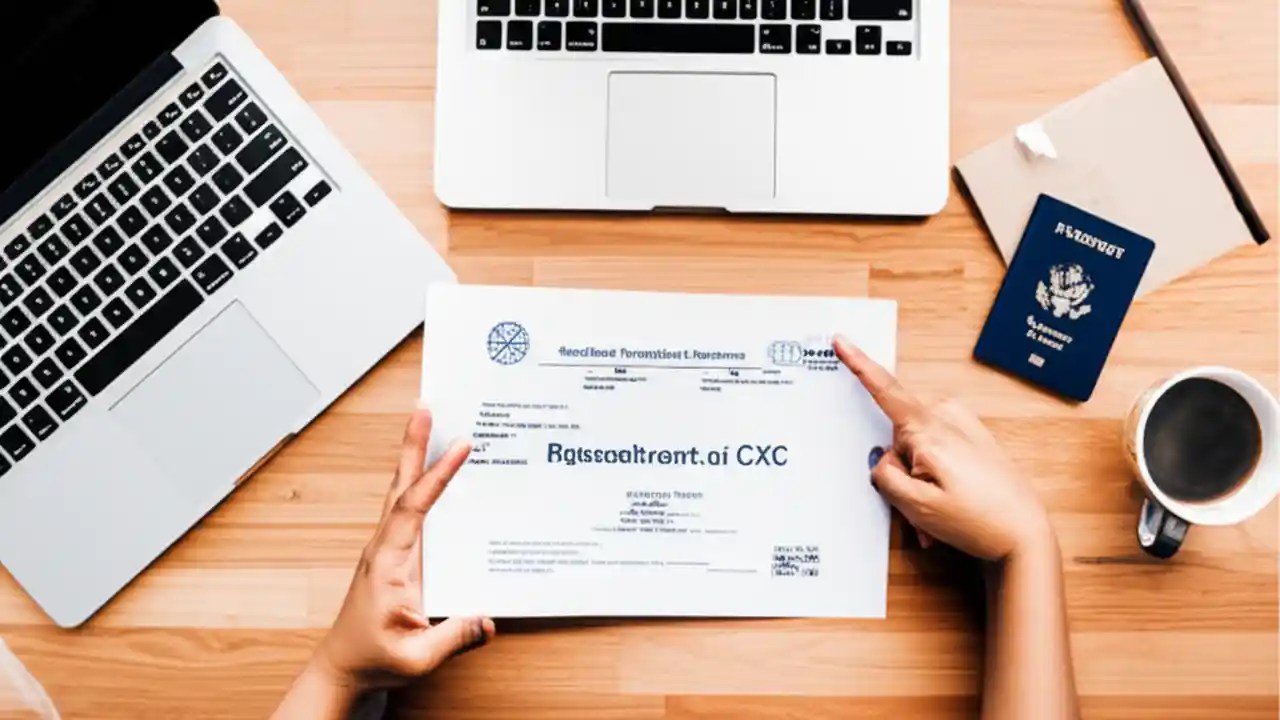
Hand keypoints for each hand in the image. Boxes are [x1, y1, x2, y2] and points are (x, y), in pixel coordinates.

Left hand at [311, 408, 494, 693]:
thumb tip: (488, 620)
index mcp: (387, 563)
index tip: (459, 446)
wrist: (343, 668)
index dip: (437, 476)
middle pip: (401, 486)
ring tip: (431, 425)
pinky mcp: (397, 557)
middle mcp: (385, 548)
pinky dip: (423, 485)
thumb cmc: (373, 659)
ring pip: (403, 494)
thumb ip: (453, 637)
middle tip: (425, 407)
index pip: (414, 509)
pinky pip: (412, 512)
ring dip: (415, 459)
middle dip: (413, 445)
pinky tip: (437, 475)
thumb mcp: (417, 657)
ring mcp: (389, 550)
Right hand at [834, 337, 1052, 560]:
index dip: (859, 365)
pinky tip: (947, 504)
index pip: (885, 391)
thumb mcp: (917, 507)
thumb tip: (881, 461)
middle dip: (900, 472)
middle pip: (897, 436)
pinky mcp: (972, 435)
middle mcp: (948, 417)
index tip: (841, 341)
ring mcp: (963, 425)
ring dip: (918, 480)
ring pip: (915, 447)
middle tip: (918, 508)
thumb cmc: (979, 522)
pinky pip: (935, 449)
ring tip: (936, 513)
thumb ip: (886, 477)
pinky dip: (934, 477)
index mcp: (931, 430)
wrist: (1026, 536)